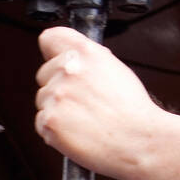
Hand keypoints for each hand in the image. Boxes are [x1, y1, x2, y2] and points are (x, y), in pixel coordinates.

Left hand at [34, 27, 168, 178]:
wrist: (138, 141)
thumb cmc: (132, 111)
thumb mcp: (115, 68)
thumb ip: (89, 60)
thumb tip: (72, 60)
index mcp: (85, 52)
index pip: (49, 39)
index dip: (53, 52)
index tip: (56, 60)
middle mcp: (67, 70)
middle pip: (43, 74)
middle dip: (58, 87)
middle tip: (82, 103)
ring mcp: (55, 96)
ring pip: (43, 101)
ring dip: (57, 110)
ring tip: (84, 120)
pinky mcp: (49, 121)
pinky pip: (41, 124)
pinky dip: (55, 131)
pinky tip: (77, 132)